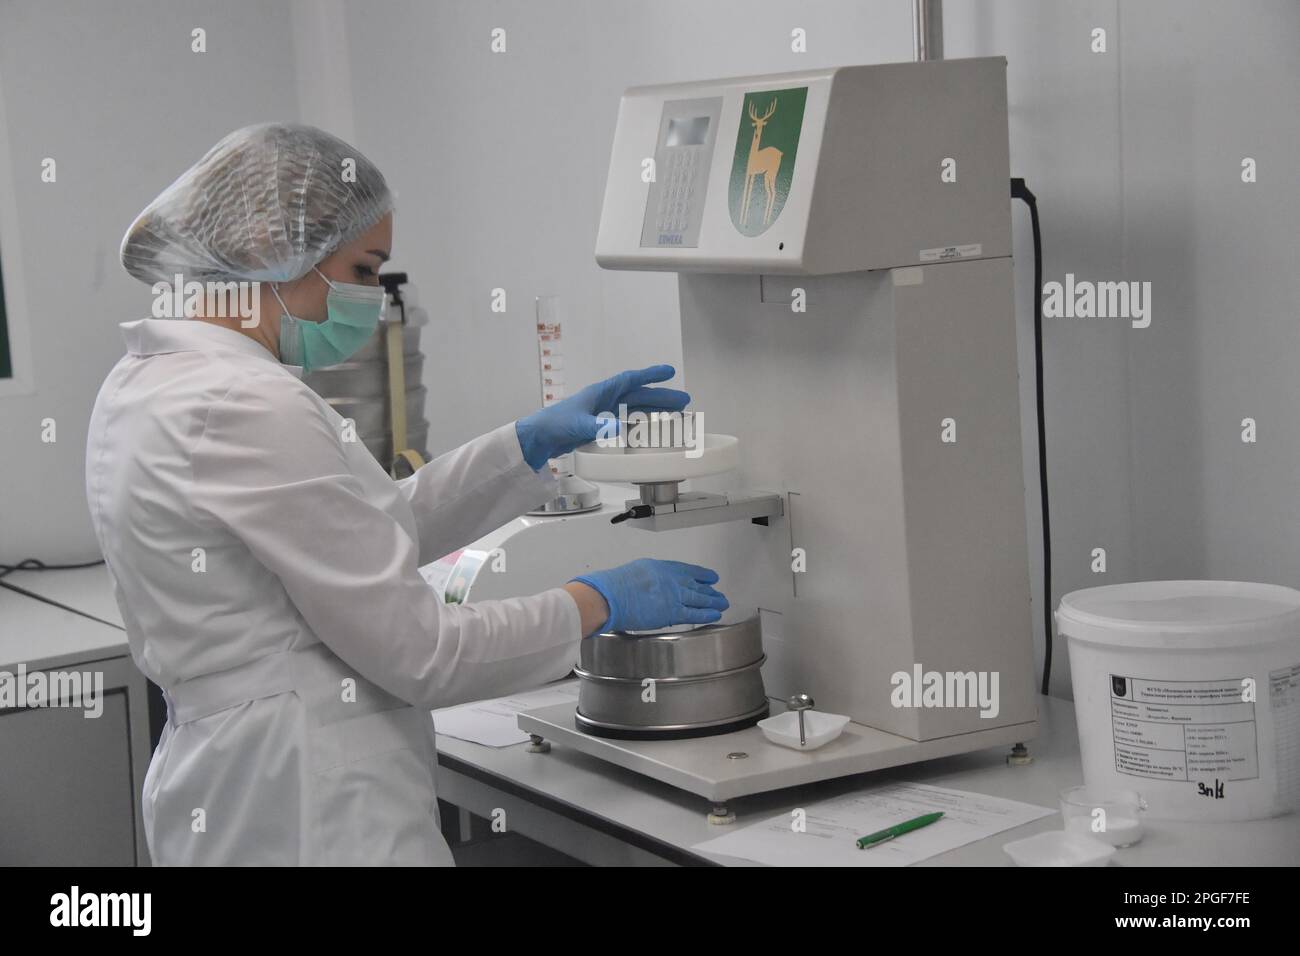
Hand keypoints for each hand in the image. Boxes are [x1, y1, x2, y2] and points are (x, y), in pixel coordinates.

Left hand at [515, 364, 688, 470]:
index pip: (631, 380)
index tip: (669, 371)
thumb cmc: (554, 425)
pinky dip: (641, 425)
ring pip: (636, 410)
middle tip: (683, 401)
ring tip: (675, 416)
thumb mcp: (578, 425)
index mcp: (600, 393)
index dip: (651, 375)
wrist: (538, 438)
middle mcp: (604, 401)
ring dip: (655, 412)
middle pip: (639, 396)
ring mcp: (602, 414)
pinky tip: (651, 431)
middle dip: (662, 398)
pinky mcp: (600, 427)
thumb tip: (619, 427)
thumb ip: (599, 426)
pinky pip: (627, 423)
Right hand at [570, 558, 727, 632]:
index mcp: (662, 567)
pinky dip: (706, 614)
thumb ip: (650, 577)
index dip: (701, 575)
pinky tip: (715, 615)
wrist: (609, 597)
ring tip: (722, 603)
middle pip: (696, 585)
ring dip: (713, 602)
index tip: (710, 577)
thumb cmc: (615, 585)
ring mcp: (673, 596)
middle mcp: (671, 580)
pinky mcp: (672, 612)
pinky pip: (694, 613)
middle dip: (709, 591)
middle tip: (718, 594)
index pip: (687, 570)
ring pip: (699, 599)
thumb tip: (655, 585)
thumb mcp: (636, 570)